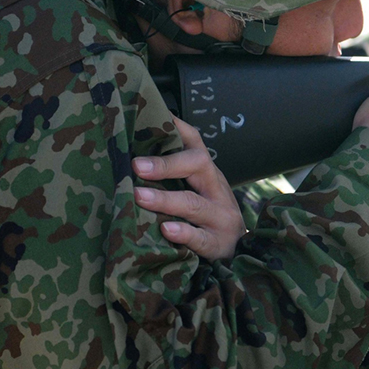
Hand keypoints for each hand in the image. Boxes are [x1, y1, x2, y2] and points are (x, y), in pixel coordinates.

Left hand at [132, 116, 246, 260]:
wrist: (239, 249)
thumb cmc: (206, 215)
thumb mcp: (197, 190)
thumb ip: (172, 177)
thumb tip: (129, 160)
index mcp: (207, 173)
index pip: (194, 143)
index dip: (176, 128)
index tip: (151, 118)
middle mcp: (216, 189)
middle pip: (197, 165)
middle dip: (166, 165)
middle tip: (136, 165)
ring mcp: (221, 216)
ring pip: (193, 203)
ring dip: (165, 199)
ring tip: (139, 196)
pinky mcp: (219, 243)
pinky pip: (201, 238)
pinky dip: (183, 233)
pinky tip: (166, 230)